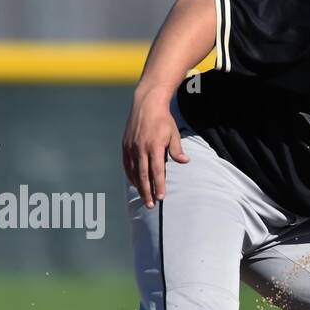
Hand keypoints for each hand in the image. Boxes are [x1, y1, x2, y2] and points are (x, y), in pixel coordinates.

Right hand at [122, 86, 189, 207]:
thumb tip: (184, 162)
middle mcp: (140, 148)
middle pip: (143, 175)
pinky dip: (130, 175)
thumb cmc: (163, 120)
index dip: (158, 185)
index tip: (160, 197)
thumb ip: (177, 150)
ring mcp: (131, 147)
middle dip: (147, 191)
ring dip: (138, 186)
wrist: (146, 104)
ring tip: (144, 197)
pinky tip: (135, 183)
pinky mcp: (125, 145)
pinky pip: (127, 164)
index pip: (157, 171)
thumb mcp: (174, 133)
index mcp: (154, 146)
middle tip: (150, 205)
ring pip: (133, 171)